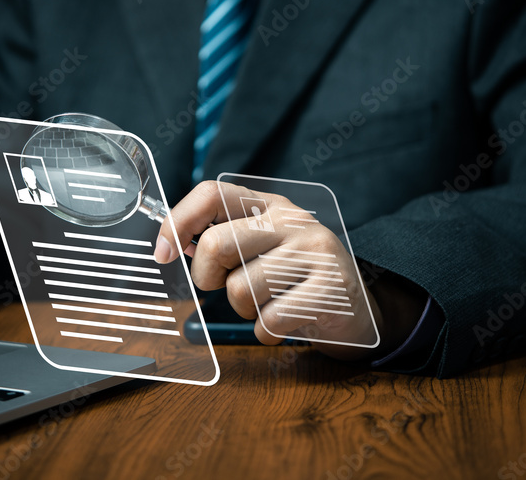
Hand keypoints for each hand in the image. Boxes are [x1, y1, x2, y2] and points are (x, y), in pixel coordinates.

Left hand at [154, 182, 426, 360]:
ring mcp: (313, 253)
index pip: (212, 193)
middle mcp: (292, 221)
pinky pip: (269, 319)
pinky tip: (284, 323)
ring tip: (267, 304)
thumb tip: (172, 244)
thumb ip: (227, 237)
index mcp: (270, 205)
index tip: (163, 252)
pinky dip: (267, 332)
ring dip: (244, 309)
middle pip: (217, 244)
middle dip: (207, 278)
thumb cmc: (299, 277)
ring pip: (240, 289)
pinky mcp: (328, 290)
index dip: (177, 221)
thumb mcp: (267, 244)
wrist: (361, 307)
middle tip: (220, 287)